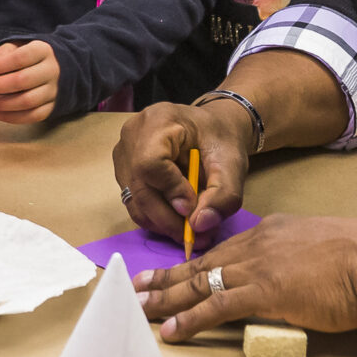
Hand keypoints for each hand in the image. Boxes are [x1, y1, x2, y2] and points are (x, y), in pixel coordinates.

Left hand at [0, 40, 58, 123]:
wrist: (59, 67)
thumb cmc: (28, 57)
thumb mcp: (17, 47)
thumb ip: (3, 54)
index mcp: (43, 50)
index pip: (19, 58)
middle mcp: (52, 70)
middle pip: (22, 81)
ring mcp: (55, 90)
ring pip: (27, 101)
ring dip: (1, 104)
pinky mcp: (53, 106)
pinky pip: (34, 116)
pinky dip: (13, 118)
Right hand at [112, 98, 253, 245]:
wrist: (209, 129)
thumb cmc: (220, 138)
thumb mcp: (232, 163)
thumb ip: (224, 194)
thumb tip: (199, 224)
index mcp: (158, 121)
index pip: (150, 163)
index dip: (171, 191)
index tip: (193, 206)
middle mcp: (132, 135)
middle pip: (139, 188)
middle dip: (169, 219)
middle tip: (198, 236)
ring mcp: (123, 154)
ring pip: (134, 201)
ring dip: (163, 223)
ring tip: (192, 229)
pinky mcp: (123, 172)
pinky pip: (134, 203)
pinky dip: (157, 217)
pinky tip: (179, 218)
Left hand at [132, 215, 356, 343]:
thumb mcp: (326, 246)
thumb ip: (302, 256)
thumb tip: (298, 271)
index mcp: (272, 232)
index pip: (224, 249)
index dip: (195, 263)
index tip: (175, 271)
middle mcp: (257, 245)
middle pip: (201, 263)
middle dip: (166, 277)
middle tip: (137, 287)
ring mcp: (257, 268)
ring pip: (200, 283)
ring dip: (167, 298)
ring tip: (140, 308)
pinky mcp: (263, 293)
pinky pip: (216, 307)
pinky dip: (190, 319)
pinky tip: (171, 330)